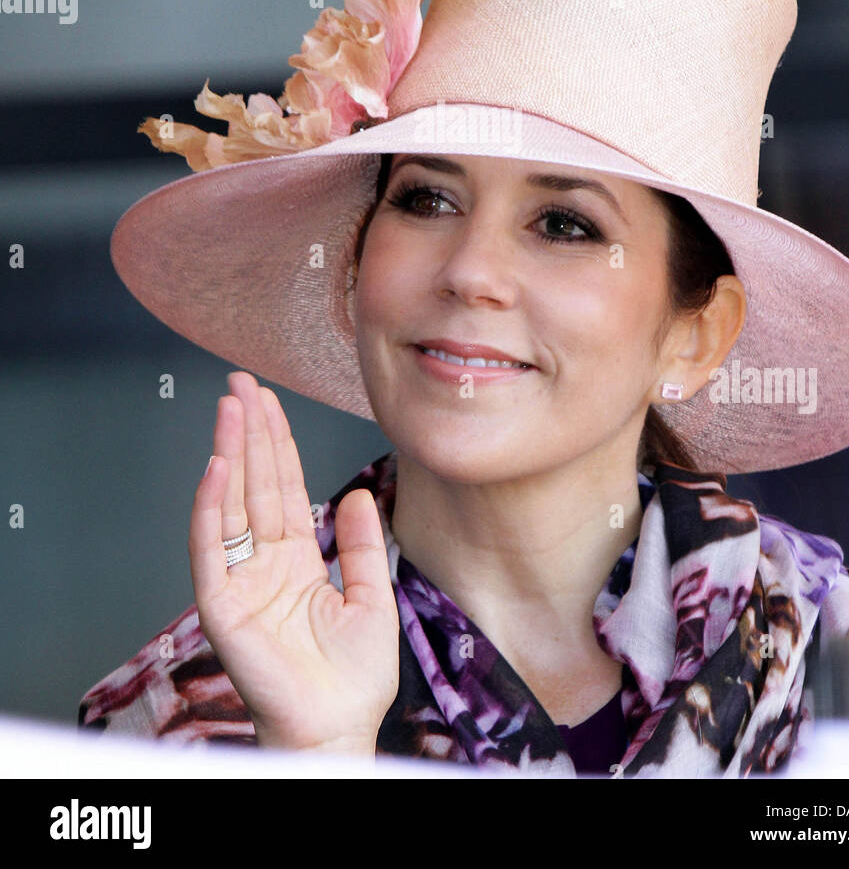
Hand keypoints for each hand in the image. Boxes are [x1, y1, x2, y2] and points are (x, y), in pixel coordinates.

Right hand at [189, 371, 399, 753]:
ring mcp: (239, 582)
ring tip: (230, 408)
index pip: (281, 487)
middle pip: (252, 484)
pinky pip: (212, 549)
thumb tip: (355, 495)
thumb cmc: (353, 680)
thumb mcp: (372, 596)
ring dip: (229, 453)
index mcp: (294, 560)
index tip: (267, 399)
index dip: (276, 442)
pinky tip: (217, 467)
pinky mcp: (222, 606)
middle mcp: (262, 564)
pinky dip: (211, 507)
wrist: (338, 730)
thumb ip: (363, 545)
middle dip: (248, 432)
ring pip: (230, 504)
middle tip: (240, 383)